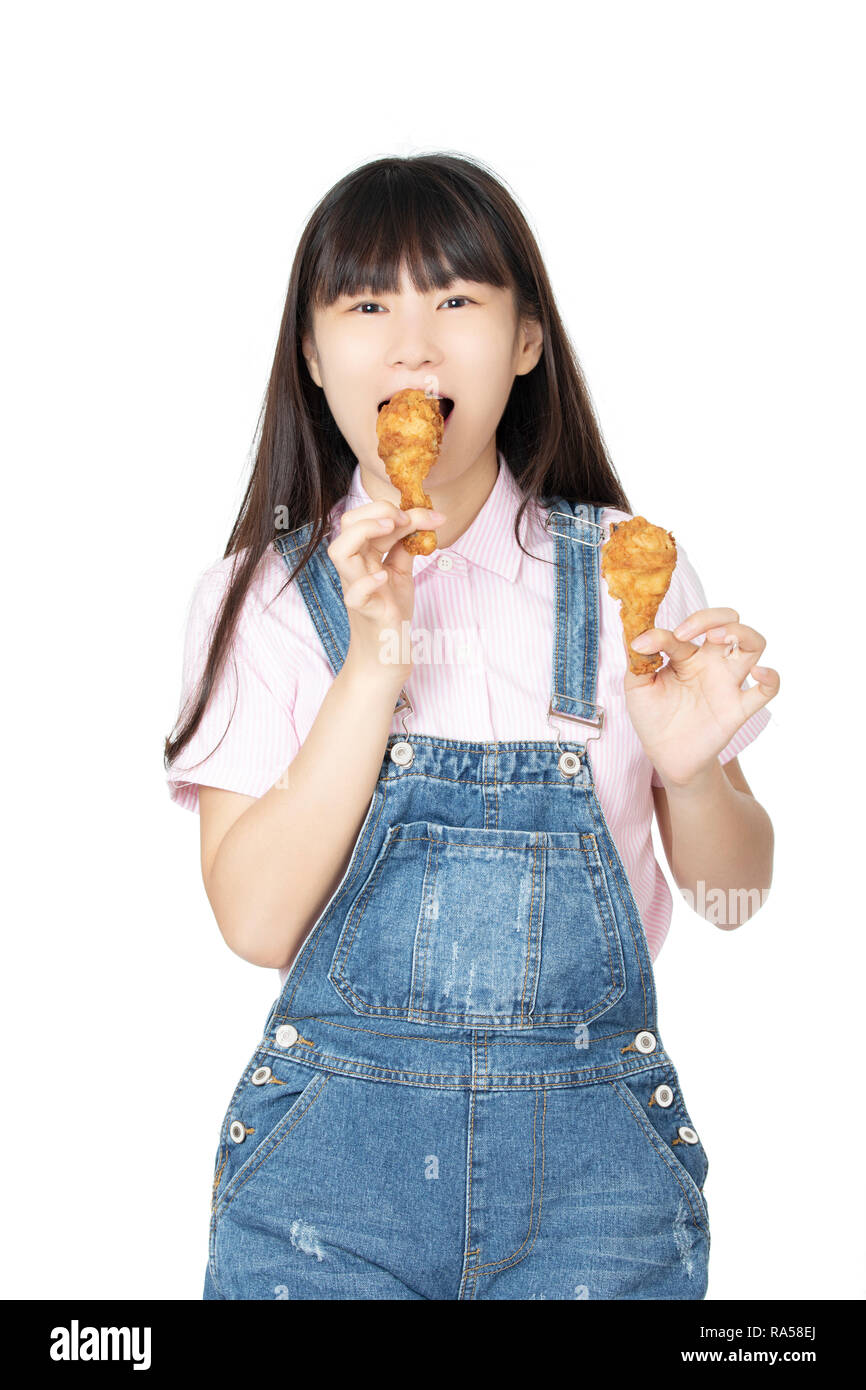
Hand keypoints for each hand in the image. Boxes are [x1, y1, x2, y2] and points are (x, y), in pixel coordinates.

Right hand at [326, 499, 445, 682]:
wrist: (388, 651)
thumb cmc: (391, 609)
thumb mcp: (401, 570)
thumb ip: (407, 544)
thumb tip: (425, 517)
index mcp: (362, 555)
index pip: (362, 518)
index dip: (388, 508)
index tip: (420, 513)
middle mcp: (355, 568)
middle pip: (346, 525)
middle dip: (375, 512)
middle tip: (403, 518)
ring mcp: (356, 588)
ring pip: (339, 552)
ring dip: (364, 532)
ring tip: (390, 528)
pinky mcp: (365, 611)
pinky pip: (355, 594)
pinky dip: (368, 581)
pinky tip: (385, 577)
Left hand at [621, 607, 779, 787]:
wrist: (665, 755)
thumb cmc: (652, 716)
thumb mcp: (636, 686)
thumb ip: (636, 659)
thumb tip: (632, 633)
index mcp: (687, 654)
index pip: (685, 629)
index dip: (662, 632)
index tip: (641, 645)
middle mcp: (712, 662)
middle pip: (729, 621)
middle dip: (711, 617)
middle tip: (686, 633)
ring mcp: (728, 683)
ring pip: (754, 644)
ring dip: (742, 633)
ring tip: (719, 637)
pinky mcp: (739, 708)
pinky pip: (767, 690)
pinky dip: (771, 677)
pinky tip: (759, 672)